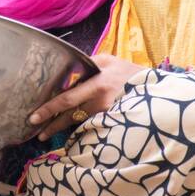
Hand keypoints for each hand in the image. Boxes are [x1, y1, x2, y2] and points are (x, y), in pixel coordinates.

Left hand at [27, 53, 147, 141]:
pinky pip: (91, 126)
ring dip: (62, 129)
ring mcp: (107, 115)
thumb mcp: (112, 61)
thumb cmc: (133, 75)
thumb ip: (91, 61)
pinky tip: (69, 133)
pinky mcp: (112, 123)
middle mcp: (100, 102)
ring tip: (47, 134)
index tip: (34, 117)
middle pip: (70, 117)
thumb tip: (72, 65)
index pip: (68, 99)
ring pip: (79, 123)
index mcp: (98, 84)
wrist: (160, 94)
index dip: (50, 109)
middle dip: (52, 126)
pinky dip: (79, 129)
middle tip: (37, 134)